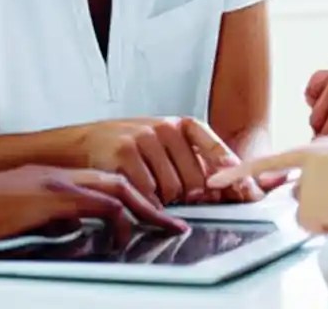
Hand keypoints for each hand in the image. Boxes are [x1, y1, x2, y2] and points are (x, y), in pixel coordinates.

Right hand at [0, 166, 186, 246]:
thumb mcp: (27, 214)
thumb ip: (55, 217)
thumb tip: (77, 230)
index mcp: (58, 177)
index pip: (108, 181)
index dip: (136, 198)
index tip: (156, 216)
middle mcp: (64, 174)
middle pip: (123, 181)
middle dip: (153, 202)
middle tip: (175, 224)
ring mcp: (60, 181)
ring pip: (118, 188)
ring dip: (146, 209)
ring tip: (164, 228)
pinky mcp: (54, 195)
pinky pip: (99, 205)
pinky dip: (118, 220)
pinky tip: (121, 239)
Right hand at [76, 117, 262, 205]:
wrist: (80, 144)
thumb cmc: (127, 147)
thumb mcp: (163, 144)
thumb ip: (193, 161)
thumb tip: (229, 188)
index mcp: (181, 125)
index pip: (216, 149)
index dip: (232, 174)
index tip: (247, 192)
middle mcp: (164, 128)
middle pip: (196, 180)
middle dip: (188, 196)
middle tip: (172, 194)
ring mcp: (144, 139)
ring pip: (173, 190)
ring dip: (163, 199)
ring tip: (147, 188)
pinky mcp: (124, 154)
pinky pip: (148, 193)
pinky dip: (144, 202)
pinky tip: (134, 192)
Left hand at [208, 136, 327, 236]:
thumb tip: (324, 198)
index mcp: (325, 144)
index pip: (275, 161)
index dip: (241, 172)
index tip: (215, 179)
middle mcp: (311, 157)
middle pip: (300, 196)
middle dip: (322, 208)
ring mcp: (309, 178)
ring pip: (310, 214)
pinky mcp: (313, 198)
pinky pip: (318, 226)